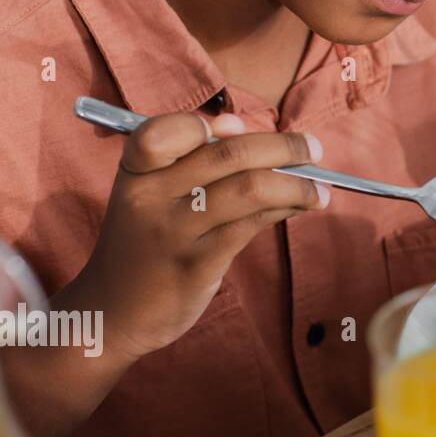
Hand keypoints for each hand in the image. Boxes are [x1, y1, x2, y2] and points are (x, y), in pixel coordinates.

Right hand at [77, 112, 327, 360]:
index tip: (243, 129)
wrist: (113, 312)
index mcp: (135, 171)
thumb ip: (191, 163)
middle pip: (227, 154)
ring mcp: (173, 231)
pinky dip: (286, 208)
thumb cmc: (146, 241)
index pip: (163, 130)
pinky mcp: (197, 263)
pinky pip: (253, 223)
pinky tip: (301, 206)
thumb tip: (245, 129)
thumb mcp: (151, 195)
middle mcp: (149, 196)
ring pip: (250, 188)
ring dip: (297, 183)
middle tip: (315, 150)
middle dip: (284, 147)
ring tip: (321, 189)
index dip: (208, 125)